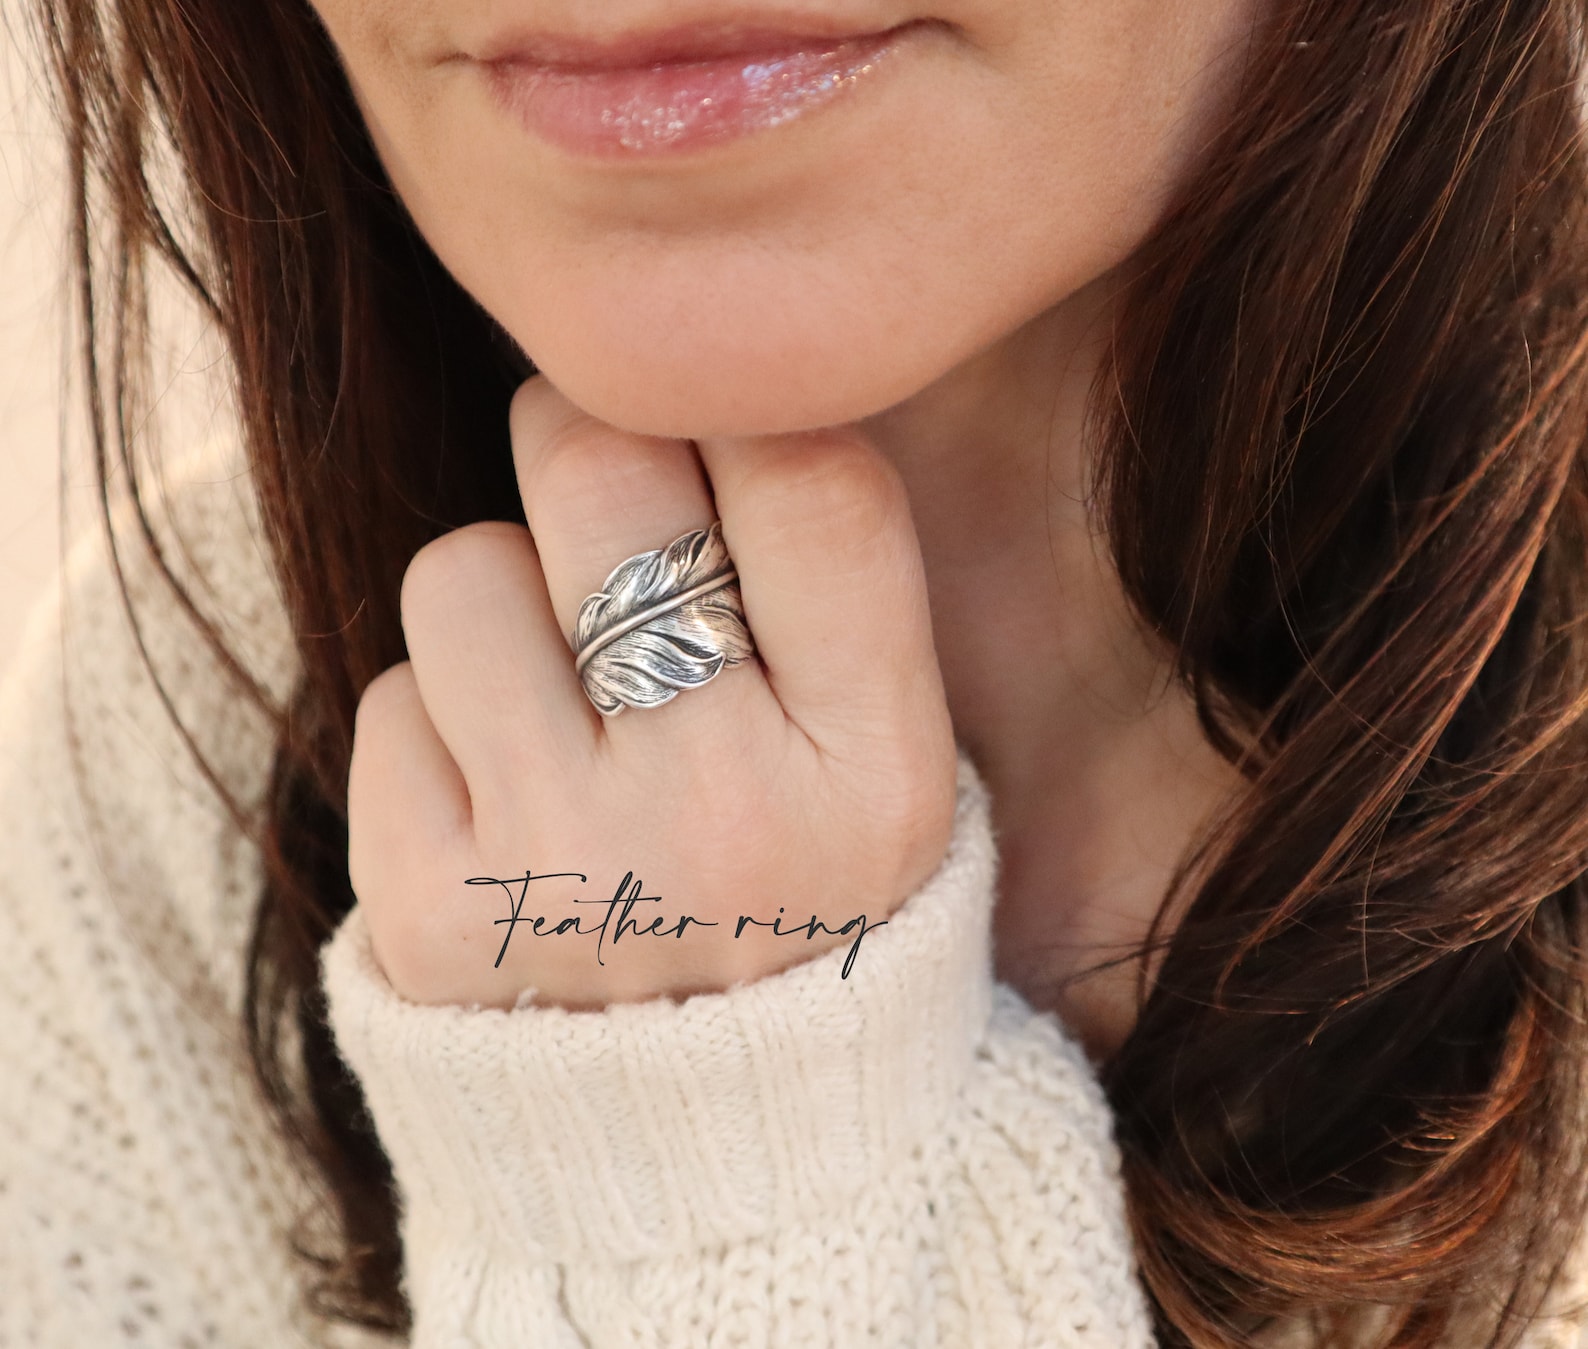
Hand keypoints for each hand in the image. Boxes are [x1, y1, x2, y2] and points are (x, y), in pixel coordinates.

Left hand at [347, 376, 958, 1009]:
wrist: (707, 1146)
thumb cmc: (799, 899)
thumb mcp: (886, 772)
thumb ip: (825, 591)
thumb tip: (676, 388)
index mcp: (873, 778)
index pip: (812, 479)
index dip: (744, 415)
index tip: (713, 441)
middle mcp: (721, 820)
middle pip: (601, 469)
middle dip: (589, 446)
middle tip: (604, 505)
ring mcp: (559, 871)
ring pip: (462, 571)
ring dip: (503, 605)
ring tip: (564, 707)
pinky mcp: (427, 914)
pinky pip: (390, 696)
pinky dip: (440, 722)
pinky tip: (506, 803)